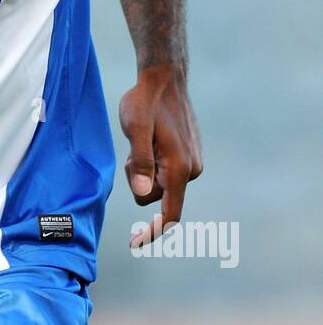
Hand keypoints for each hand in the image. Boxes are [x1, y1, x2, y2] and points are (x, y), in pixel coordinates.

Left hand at [119, 65, 202, 246]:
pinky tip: (151, 139)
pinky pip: (163, 173)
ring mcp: (192, 164)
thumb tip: (142, 192)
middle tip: (132, 150)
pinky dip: (152, 163)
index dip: (152, 232)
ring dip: (143, 170)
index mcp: (180, 169)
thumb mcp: (135, 128)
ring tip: (143, 140)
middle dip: (137, 180)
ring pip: (157, 184)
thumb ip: (140, 161)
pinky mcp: (189, 157)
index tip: (134, 244)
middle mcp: (192, 171)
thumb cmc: (145, 102)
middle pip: (154, 197)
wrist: (164, 79)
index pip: (169, 214)